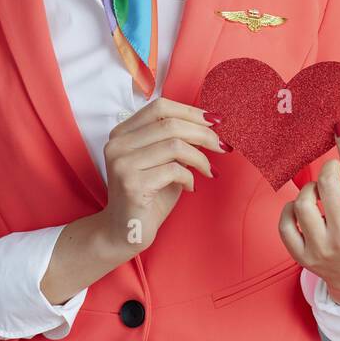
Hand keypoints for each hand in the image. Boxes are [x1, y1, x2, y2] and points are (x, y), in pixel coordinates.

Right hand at [100, 97, 228, 257]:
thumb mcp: (164, 162)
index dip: (191, 111)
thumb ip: (178, 142)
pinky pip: (174, 170)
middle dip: (204, 134)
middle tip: (222, 146)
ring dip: (200, 158)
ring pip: (175, 145)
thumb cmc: (149, 196)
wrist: (125, 233)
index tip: (215, 121)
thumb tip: (210, 125)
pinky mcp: (131, 183)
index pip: (160, 107)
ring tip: (208, 171)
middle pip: (170, 124)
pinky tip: (190, 187)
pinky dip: (190, 177)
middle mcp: (117, 144)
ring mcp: (122, 163)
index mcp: (122, 133)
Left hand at [278, 121, 339, 310]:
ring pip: (301, 203)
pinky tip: (301, 211)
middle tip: (332, 171)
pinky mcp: (303, 258)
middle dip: (328, 170)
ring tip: (318, 194)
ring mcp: (322, 250)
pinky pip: (284, 223)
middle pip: (326, 185)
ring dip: (308, 190)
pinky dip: (290, 210)